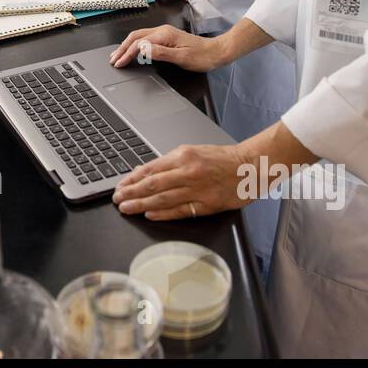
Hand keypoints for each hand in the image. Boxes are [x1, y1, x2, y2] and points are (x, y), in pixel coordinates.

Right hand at [108, 24, 222, 70]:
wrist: (217, 51)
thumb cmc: (202, 56)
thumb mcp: (181, 57)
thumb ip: (160, 52)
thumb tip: (143, 49)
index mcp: (164, 35)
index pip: (138, 43)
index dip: (127, 54)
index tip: (119, 63)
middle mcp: (162, 31)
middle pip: (135, 36)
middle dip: (122, 48)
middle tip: (113, 59)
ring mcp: (164, 33)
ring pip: (139, 36)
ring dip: (126, 46)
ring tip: (118, 55)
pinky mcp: (166, 37)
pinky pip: (145, 38)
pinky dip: (135, 45)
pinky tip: (133, 51)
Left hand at [112, 143, 251, 219]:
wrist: (250, 166)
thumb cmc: (221, 159)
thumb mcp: (192, 152)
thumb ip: (168, 162)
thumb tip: (144, 171)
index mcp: (183, 156)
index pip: (150, 169)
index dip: (132, 179)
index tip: (120, 185)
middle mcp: (188, 172)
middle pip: (153, 185)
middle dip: (132, 193)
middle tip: (118, 199)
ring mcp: (197, 189)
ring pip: (163, 199)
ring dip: (141, 205)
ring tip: (127, 208)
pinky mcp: (207, 204)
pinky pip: (180, 210)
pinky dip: (163, 213)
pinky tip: (149, 215)